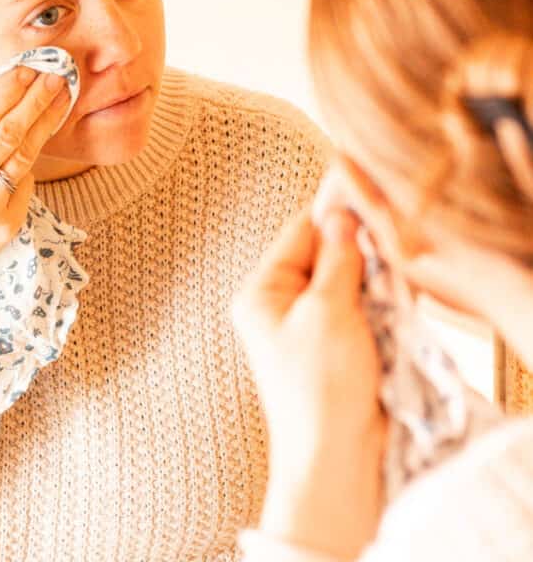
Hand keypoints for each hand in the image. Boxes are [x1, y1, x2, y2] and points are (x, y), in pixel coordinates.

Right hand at [0, 66, 70, 261]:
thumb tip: (2, 92)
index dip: (6, 92)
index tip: (26, 69)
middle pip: (7, 133)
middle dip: (33, 101)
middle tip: (54, 77)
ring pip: (23, 155)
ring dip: (45, 121)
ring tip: (61, 96)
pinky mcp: (4, 226)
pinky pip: (25, 183)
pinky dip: (30, 159)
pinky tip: (44, 132)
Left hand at [232, 207, 385, 560]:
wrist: (336, 459)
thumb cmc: (321, 386)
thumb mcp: (328, 311)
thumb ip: (338, 259)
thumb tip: (342, 215)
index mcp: (262, 292)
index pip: (300, 233)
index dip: (336, 218)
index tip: (372, 203)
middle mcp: (282, 305)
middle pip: (326, 255)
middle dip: (360, 253)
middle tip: (391, 249)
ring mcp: (311, 326)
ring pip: (349, 281)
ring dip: (375, 280)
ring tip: (396, 283)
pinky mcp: (338, 346)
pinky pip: (361, 309)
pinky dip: (381, 304)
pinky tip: (400, 303)